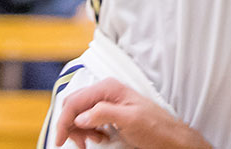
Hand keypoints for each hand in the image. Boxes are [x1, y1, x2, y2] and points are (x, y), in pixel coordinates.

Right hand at [56, 79, 209, 148]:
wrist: (170, 137)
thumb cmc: (156, 127)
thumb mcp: (130, 120)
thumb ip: (103, 113)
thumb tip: (80, 117)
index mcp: (108, 88)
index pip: (75, 101)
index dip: (64, 121)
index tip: (61, 139)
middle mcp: (106, 92)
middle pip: (74, 107)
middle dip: (71, 126)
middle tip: (78, 143)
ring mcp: (107, 102)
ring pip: (79, 115)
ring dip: (80, 131)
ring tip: (93, 141)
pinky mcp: (109, 114)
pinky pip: (89, 121)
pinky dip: (88, 132)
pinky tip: (98, 138)